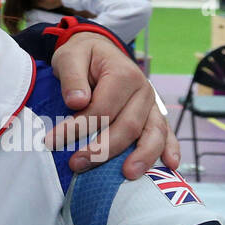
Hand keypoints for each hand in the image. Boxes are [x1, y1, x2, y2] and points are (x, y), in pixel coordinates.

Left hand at [49, 31, 178, 178]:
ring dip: (142, 156)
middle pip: (127, 126)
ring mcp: (152, 104)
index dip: (78, 127)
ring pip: (153, 133)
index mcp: (123, 74)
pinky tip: (171, 165)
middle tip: (77, 165)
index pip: (102, 108)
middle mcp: (143, 90)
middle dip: (103, 149)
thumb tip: (77, 102)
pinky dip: (170, 149)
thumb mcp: (70, 57)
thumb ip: (72, 77)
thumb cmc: (83, 55)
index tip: (54, 141)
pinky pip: (167, 133)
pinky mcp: (154, 114)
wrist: (99, 50)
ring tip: (128, 174)